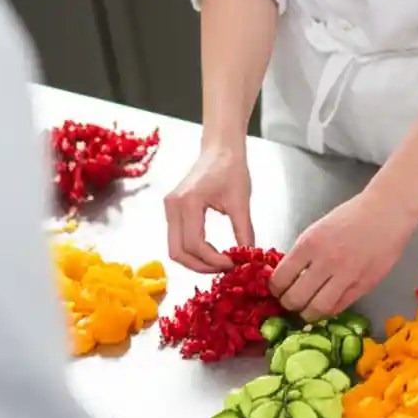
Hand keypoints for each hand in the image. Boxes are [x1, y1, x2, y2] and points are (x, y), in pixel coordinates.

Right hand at [164, 147, 254, 272]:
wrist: (219, 148)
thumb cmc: (231, 168)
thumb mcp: (241, 202)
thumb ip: (244, 232)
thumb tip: (247, 258)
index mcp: (188, 202)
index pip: (195, 244)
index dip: (213, 261)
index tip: (232, 263)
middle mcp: (173, 206)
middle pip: (178, 252)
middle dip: (201, 266)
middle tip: (224, 269)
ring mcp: (169, 209)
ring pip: (175, 249)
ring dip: (195, 261)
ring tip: (219, 262)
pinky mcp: (172, 211)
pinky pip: (177, 240)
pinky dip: (192, 252)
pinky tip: (211, 252)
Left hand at [270, 188, 417, 321]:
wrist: (386, 213)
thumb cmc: (350, 217)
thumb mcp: (317, 229)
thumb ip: (302, 254)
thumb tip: (287, 277)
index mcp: (309, 244)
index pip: (281, 278)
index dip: (275, 289)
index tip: (277, 290)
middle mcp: (325, 261)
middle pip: (295, 298)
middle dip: (288, 304)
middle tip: (290, 303)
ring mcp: (346, 276)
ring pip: (317, 309)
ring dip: (307, 314)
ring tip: (307, 310)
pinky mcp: (363, 285)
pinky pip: (339, 307)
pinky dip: (328, 310)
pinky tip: (325, 304)